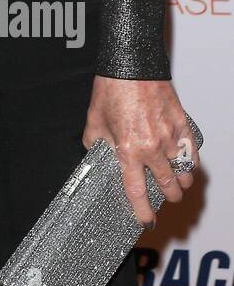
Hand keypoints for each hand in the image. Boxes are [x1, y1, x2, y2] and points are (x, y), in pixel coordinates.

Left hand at [83, 78, 196, 226]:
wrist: (131, 64)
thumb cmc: (111, 89)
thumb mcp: (94, 122)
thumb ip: (96, 144)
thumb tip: (97, 156)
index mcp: (127, 150)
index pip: (136, 191)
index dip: (142, 211)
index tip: (145, 221)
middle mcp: (151, 147)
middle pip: (167, 186)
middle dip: (167, 198)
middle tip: (164, 200)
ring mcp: (170, 136)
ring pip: (183, 171)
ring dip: (181, 182)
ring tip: (178, 186)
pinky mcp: (182, 124)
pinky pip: (191, 151)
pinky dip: (191, 163)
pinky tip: (188, 166)